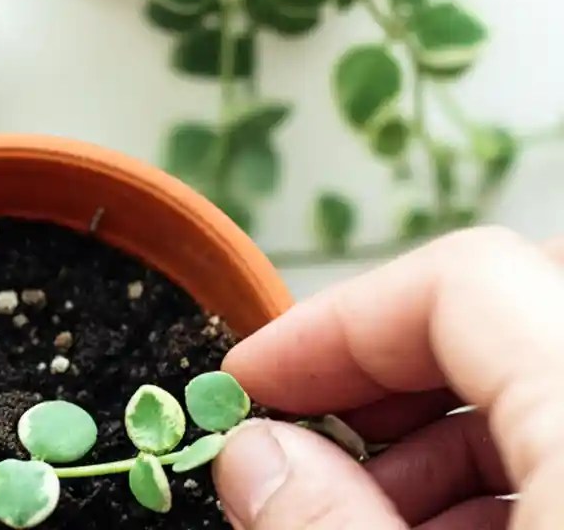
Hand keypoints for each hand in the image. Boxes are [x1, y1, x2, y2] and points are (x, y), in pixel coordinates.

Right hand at [213, 227, 563, 528]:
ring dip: (445, 433)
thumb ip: (330, 521)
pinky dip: (513, 471)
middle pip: (514, 313)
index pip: (464, 281)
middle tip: (305, 443)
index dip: (335, 322)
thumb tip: (255, 455)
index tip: (253, 380)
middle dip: (391, 375)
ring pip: (553, 378)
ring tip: (367, 513)